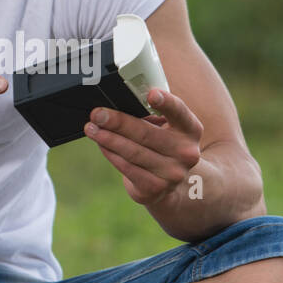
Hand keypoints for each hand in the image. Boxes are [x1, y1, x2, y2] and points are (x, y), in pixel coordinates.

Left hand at [84, 88, 203, 205]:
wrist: (168, 186)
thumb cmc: (161, 147)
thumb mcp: (165, 129)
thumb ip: (149, 116)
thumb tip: (114, 108)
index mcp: (191, 130)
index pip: (179, 112)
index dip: (166, 102)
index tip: (151, 94)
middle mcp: (186, 152)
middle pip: (147, 133)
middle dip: (118, 122)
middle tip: (97, 114)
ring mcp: (173, 173)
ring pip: (133, 152)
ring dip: (108, 138)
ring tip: (91, 128)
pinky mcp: (156, 188)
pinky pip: (127, 167)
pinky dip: (111, 154)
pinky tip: (100, 144)